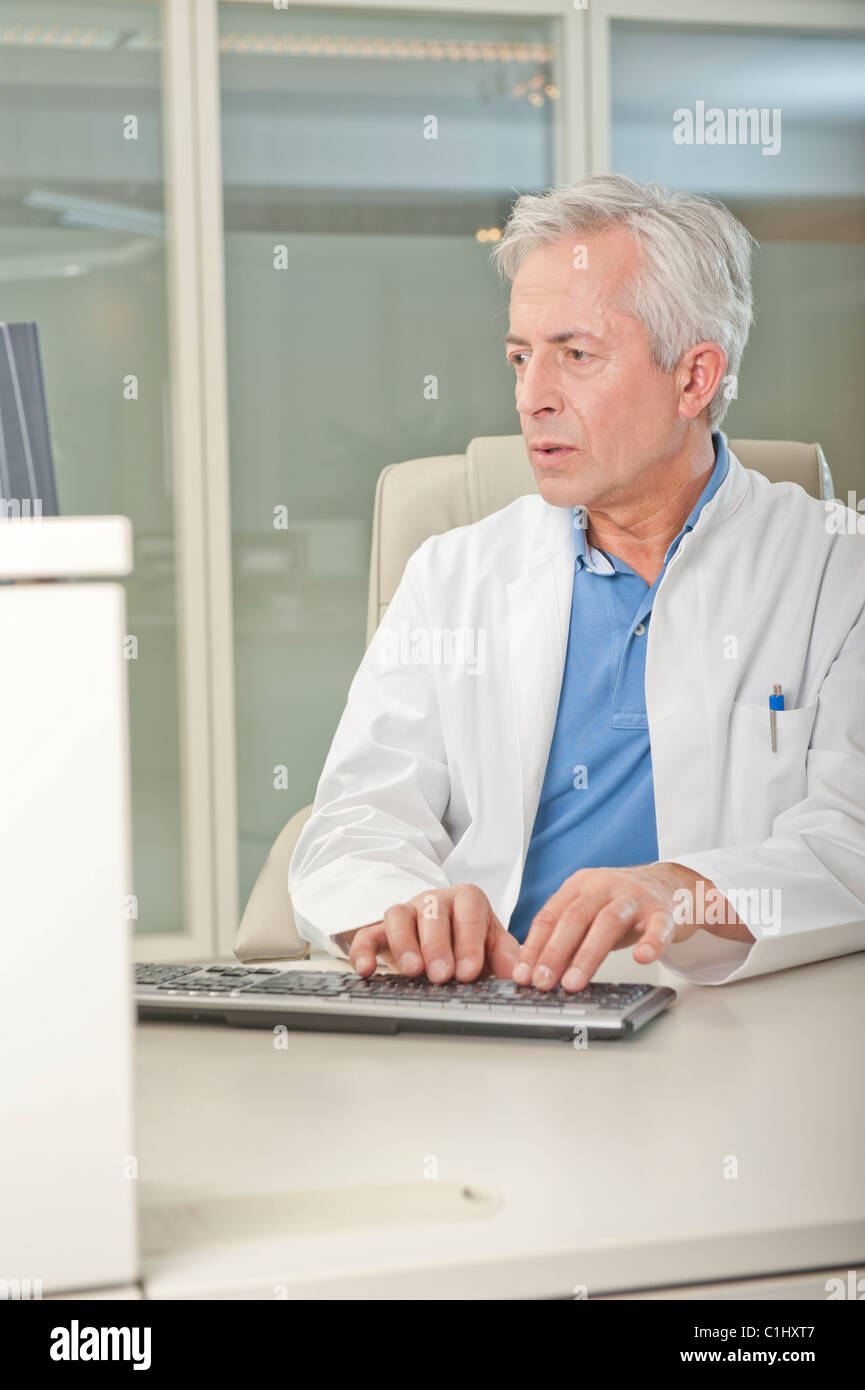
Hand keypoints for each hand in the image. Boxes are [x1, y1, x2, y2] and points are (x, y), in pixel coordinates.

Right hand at [344, 883, 519, 981]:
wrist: (449, 939)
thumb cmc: (472, 941)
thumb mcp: (495, 945)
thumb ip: (507, 956)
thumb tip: (518, 973)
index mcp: (467, 900)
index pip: (469, 912)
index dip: (469, 941)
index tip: (469, 970)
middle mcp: (435, 901)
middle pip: (432, 912)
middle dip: (437, 945)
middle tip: (441, 974)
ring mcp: (407, 912)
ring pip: (398, 915)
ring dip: (404, 943)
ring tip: (412, 971)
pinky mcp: (381, 930)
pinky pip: (367, 934)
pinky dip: (363, 950)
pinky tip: (365, 970)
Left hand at [513, 862, 709, 992]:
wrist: (669, 884)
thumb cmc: (620, 904)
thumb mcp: (587, 910)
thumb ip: (565, 935)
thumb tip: (536, 973)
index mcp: (578, 885)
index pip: (550, 916)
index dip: (534, 946)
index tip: (523, 975)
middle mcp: (603, 886)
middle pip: (574, 918)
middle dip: (555, 953)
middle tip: (542, 982)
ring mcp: (634, 897)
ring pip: (608, 922)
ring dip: (588, 954)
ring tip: (574, 982)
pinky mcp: (663, 910)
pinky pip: (658, 927)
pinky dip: (650, 943)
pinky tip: (642, 958)